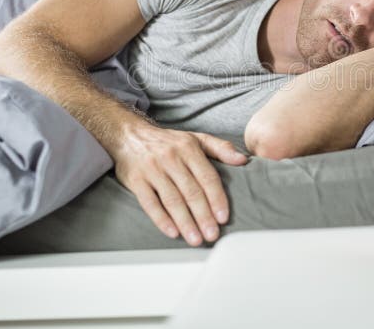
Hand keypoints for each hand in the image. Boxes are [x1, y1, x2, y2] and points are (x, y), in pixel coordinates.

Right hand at [112, 122, 247, 245]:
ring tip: (195, 239)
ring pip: (172, 199)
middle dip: (203, 216)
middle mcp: (171, 158)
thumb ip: (220, 148)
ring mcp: (152, 169)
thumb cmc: (168, 142)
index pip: (207, 177)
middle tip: (212, 235)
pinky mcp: (135, 179)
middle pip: (191, 191)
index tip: (223, 217)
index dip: (216, 198)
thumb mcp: (196, 138)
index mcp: (189, 148)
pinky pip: (149, 202)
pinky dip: (161, 219)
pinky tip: (172, 232)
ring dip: (185, 222)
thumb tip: (243, 160)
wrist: (130, 134)